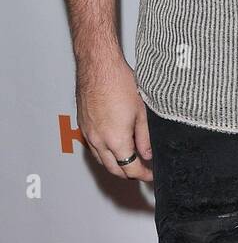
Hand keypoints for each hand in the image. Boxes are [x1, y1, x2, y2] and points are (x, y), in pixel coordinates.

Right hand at [76, 50, 153, 181]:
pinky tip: (114, 145)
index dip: (143, 175)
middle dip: (128, 173)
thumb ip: (144, 137)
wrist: (99, 66)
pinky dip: (104, 152)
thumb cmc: (120, 83)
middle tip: (142, 171)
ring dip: (115, 164)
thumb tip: (147, 154)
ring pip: (101, 159)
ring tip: (130, 160)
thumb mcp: (141, 112)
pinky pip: (93, 147)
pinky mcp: (82, 125)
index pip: (130, 168)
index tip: (150, 175)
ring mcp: (88, 133)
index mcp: (116, 140)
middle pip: (113, 168)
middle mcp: (98, 141)